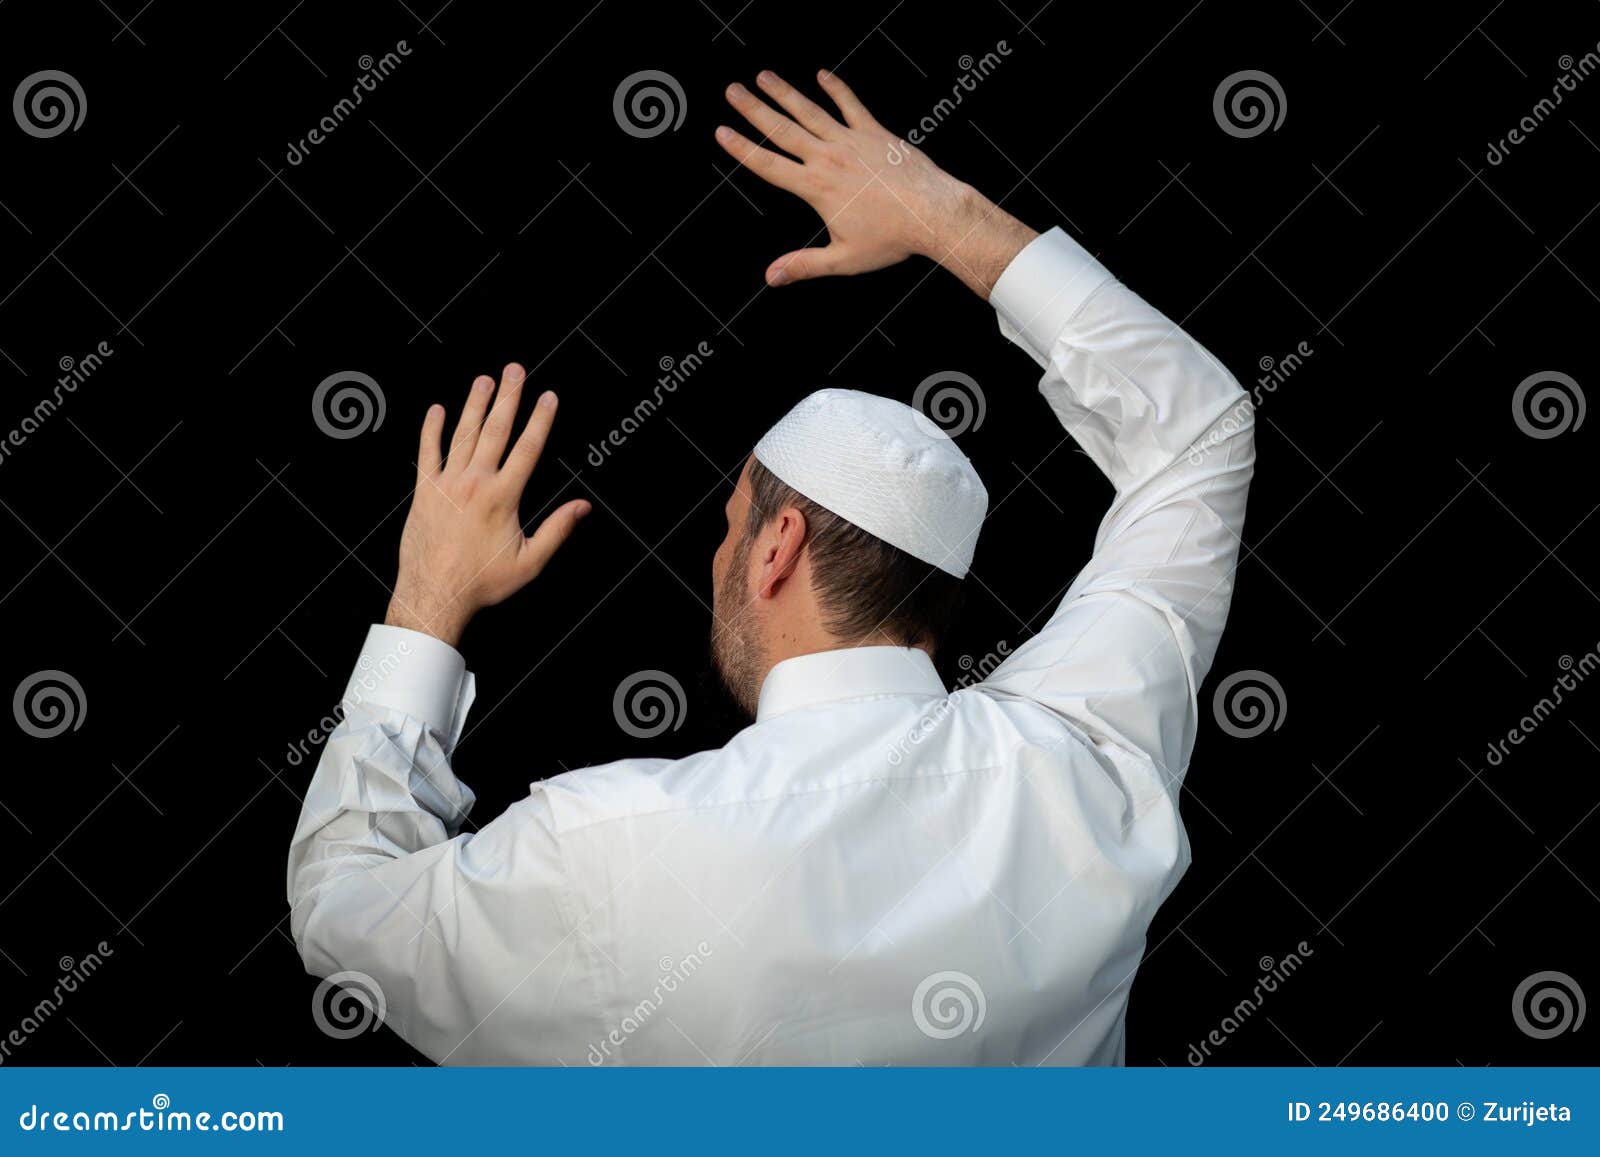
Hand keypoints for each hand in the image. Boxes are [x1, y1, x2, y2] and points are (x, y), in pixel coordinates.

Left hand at [385, 364, 589, 647]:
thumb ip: (557, 530)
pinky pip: (427, 453)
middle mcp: (475, 483)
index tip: (549, 397)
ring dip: (475, 405)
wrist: (434, 594)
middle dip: (508, 397)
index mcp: (503, 497)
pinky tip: (437, 411)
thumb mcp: (529, 562)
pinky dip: (432, 430)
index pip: (527, 448)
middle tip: (515, 370)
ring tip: (484, 380)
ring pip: (463, 435)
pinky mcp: (424, 491)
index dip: (541, 420)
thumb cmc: (482, 582)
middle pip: (495, 430)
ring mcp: (447, 484)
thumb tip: (583, 507)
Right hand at [715, 70, 1037, 296]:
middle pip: (782, 130)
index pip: (768, 165)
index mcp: (817, 187)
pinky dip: (836, 88)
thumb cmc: (891, 239)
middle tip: (731, 91)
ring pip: (810, 111)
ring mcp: (852, 141)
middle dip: (753, 109)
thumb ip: (804, 265)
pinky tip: (822, 74)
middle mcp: (829, 158)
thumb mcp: (843, 259)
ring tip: (763, 76)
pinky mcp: (875, 133)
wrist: (932, 213)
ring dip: (784, 92)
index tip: (721, 131)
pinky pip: (850, 104)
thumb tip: (771, 277)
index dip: (742, 148)